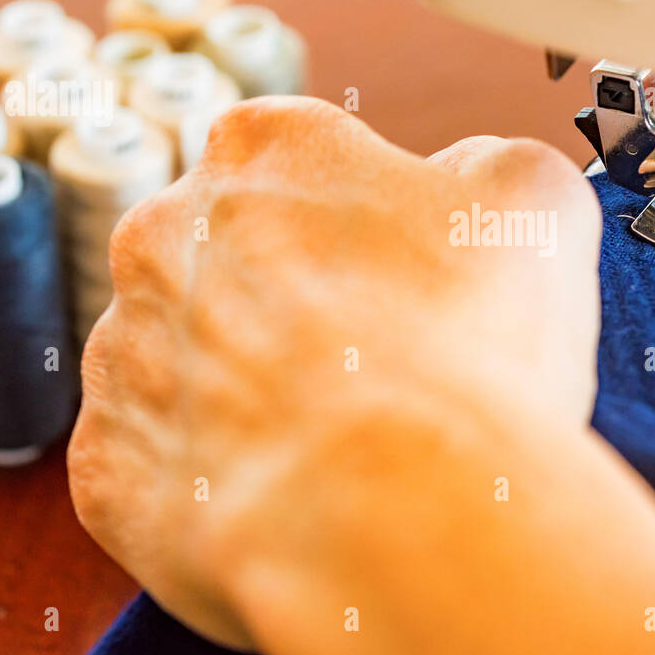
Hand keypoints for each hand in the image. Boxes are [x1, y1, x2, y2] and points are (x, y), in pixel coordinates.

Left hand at [67, 97, 654, 654]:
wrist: (407, 503)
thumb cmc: (474, 352)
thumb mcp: (536, 203)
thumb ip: (494, 163)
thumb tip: (484, 179)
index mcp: (269, 151)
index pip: (293, 155)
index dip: (358, 214)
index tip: (391, 263)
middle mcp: (175, 238)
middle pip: (235, 255)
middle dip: (299, 300)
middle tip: (378, 361)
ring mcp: (135, 356)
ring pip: (189, 357)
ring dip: (250, 388)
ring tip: (342, 438)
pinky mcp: (118, 467)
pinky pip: (158, 456)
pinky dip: (217, 471)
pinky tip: (290, 488)